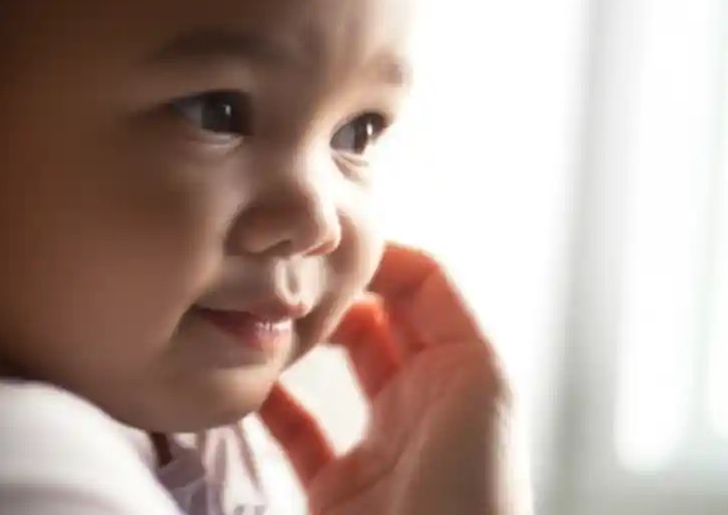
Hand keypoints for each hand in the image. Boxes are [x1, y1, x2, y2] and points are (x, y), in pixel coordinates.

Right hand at [260, 244, 530, 514]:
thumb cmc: (477, 489)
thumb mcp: (482, 377)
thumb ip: (439, 304)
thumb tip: (383, 248)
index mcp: (465, 368)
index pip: (421, 284)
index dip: (377, 254)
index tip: (323, 238)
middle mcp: (426, 399)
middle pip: (375, 318)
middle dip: (333, 290)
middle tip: (283, 268)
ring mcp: (382, 445)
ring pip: (334, 372)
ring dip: (302, 340)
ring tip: (260, 311)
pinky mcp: (340, 491)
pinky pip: (298, 433)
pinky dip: (270, 405)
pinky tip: (244, 379)